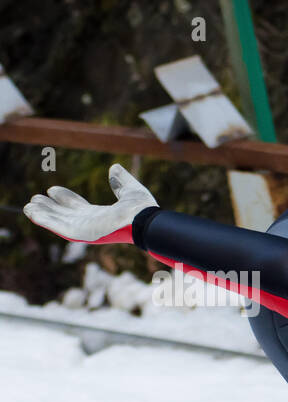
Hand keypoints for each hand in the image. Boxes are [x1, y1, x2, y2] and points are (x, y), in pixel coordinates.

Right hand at [24, 163, 157, 243]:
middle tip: (35, 198)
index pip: (79, 207)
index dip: (65, 198)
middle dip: (50, 208)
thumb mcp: (131, 190)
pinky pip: (59, 228)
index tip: (52, 189)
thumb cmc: (143, 209)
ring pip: (59, 222)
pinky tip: (32, 213)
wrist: (146, 219)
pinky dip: (45, 221)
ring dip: (43, 214)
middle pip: (66, 215)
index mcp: (102, 215)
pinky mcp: (82, 233)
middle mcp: (93, 223)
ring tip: (28, 206)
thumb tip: (114, 168)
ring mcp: (87, 229)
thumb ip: (121, 180)